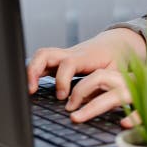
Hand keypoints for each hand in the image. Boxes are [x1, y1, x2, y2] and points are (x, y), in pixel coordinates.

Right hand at [26, 28, 145, 98]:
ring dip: (31, 71)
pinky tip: (34, 87)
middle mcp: (71, 54)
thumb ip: (102, 86)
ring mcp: (64, 56)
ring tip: (29, 90)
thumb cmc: (117, 58)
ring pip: (41, 56)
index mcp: (85, 57)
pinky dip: (35, 72)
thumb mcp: (115, 73)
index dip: (62, 80)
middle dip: (34, 71)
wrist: (116, 42)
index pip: (68, 63)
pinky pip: (43, 62)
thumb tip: (87, 104)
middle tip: (32, 90)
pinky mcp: (60, 60)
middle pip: (46, 54)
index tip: (62, 97)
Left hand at [65, 53, 146, 127]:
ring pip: (116, 94)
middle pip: (101, 80)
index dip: (82, 87)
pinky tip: (125, 125)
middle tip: (70, 110)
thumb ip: (122, 92)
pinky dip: (135, 116)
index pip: (99, 76)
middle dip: (81, 93)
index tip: (70, 101)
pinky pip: (146, 109)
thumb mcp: (141, 85)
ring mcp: (146, 90)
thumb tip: (94, 104)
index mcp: (128, 77)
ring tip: (79, 117)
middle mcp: (134, 81)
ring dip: (95, 105)